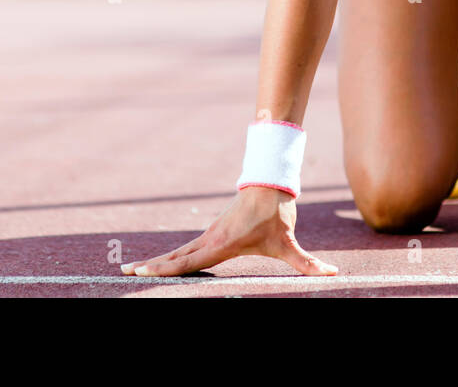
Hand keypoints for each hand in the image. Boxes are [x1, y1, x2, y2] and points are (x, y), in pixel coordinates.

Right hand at [121, 186, 339, 276]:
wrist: (269, 184)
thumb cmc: (276, 215)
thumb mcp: (290, 243)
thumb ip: (308, 263)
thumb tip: (331, 275)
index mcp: (221, 244)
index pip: (188, 260)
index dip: (164, 267)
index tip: (142, 271)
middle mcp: (210, 238)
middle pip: (175, 256)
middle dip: (151, 266)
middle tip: (126, 274)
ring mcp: (209, 234)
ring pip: (179, 251)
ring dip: (158, 261)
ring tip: (134, 270)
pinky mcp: (213, 233)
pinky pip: (187, 247)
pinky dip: (171, 256)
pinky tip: (163, 264)